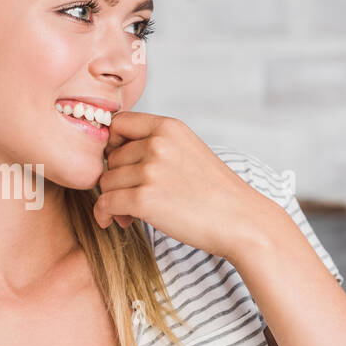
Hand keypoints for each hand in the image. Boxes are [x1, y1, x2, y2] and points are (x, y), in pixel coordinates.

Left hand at [95, 111, 280, 260]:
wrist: (242, 221)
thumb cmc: (215, 191)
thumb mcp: (188, 150)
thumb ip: (155, 144)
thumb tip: (110, 153)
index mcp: (169, 127)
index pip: (118, 124)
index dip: (112, 145)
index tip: (120, 164)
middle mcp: (157, 144)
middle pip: (110, 158)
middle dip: (117, 179)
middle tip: (131, 197)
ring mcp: (150, 170)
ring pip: (106, 182)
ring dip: (112, 200)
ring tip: (130, 213)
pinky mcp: (144, 199)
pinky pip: (105, 203)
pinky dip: (104, 214)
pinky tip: (114, 221)